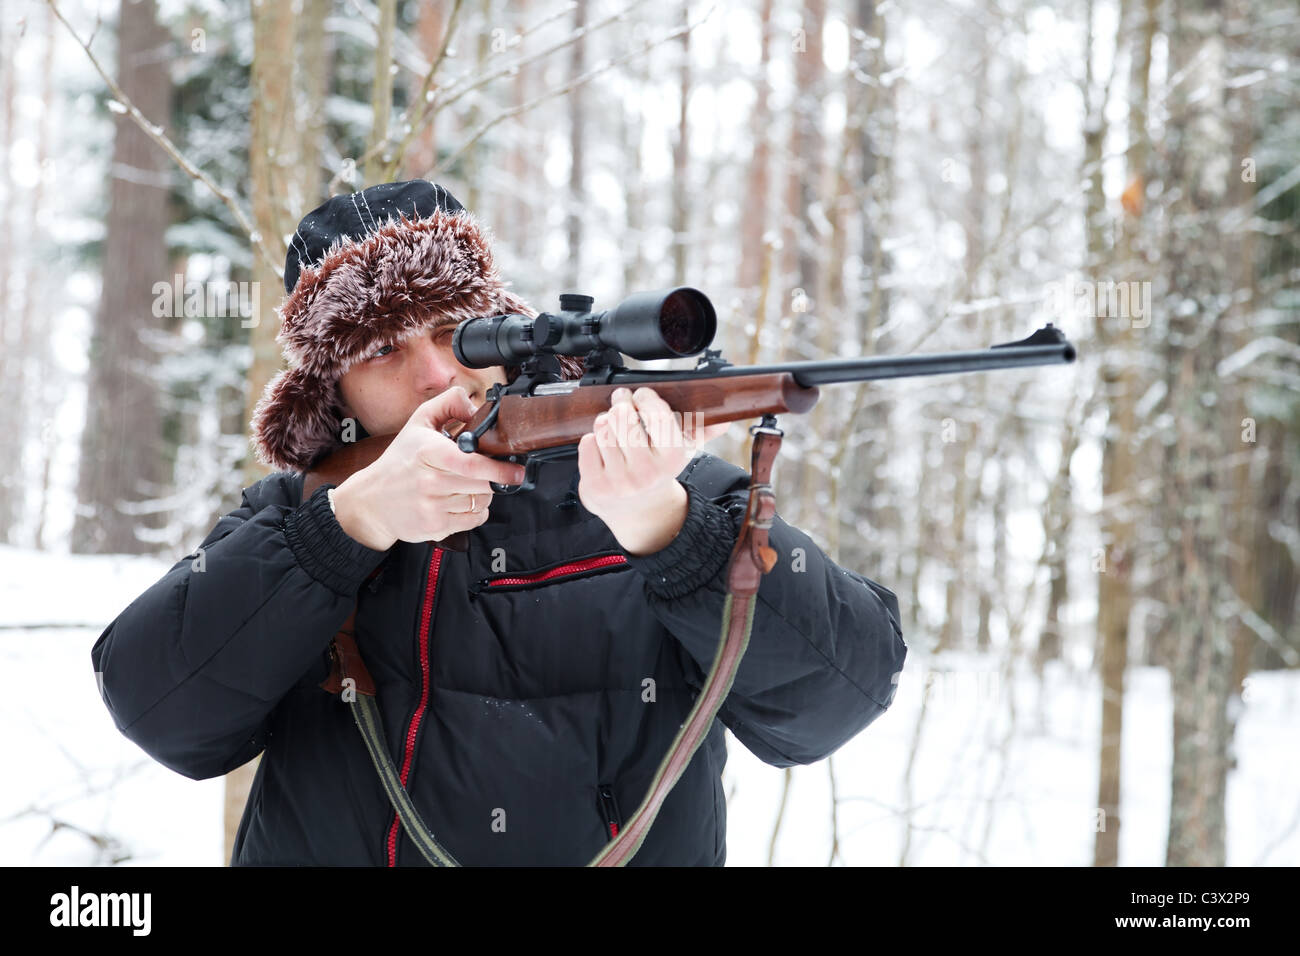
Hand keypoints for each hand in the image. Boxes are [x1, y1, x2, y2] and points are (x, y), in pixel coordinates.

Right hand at [332, 386, 525, 548]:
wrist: (372, 500)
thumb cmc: (400, 460)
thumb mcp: (418, 422)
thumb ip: (448, 404)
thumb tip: (477, 407)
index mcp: (427, 451)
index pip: (471, 464)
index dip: (498, 468)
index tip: (514, 469)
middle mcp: (429, 481)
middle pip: (483, 484)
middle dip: (492, 478)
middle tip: (486, 472)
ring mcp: (432, 506)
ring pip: (481, 501)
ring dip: (483, 493)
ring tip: (465, 484)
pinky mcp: (435, 526)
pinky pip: (474, 520)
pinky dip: (476, 511)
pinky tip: (461, 501)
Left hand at [577, 387, 730, 553]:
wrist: (640, 512)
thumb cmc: (658, 470)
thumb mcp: (682, 452)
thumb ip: (701, 431)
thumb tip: (725, 420)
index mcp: (672, 459)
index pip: (658, 415)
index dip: (645, 397)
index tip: (641, 395)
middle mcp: (646, 472)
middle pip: (624, 416)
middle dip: (621, 402)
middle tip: (621, 401)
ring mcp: (619, 481)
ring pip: (602, 428)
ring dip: (605, 421)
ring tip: (612, 426)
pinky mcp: (596, 486)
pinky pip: (586, 444)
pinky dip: (591, 440)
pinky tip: (601, 448)